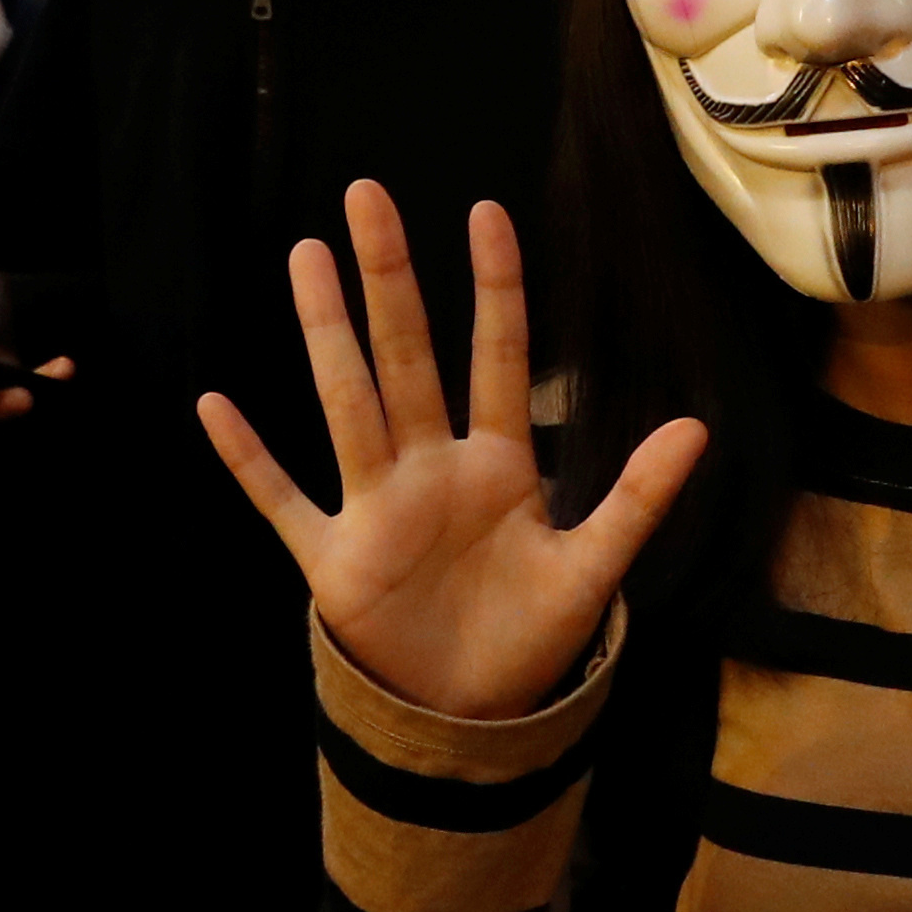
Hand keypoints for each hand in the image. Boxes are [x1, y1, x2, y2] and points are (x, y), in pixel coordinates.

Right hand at [199, 182, 703, 723]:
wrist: (472, 717)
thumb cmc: (530, 638)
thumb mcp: (593, 568)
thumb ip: (637, 498)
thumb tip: (696, 428)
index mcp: (497, 465)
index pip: (495, 356)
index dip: (494, 288)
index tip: (485, 211)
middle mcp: (430, 468)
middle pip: (406, 355)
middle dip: (389, 278)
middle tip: (367, 194)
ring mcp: (377, 507)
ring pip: (346, 402)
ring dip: (326, 333)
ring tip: (306, 257)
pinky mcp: (333, 559)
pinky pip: (283, 500)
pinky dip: (250, 459)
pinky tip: (215, 405)